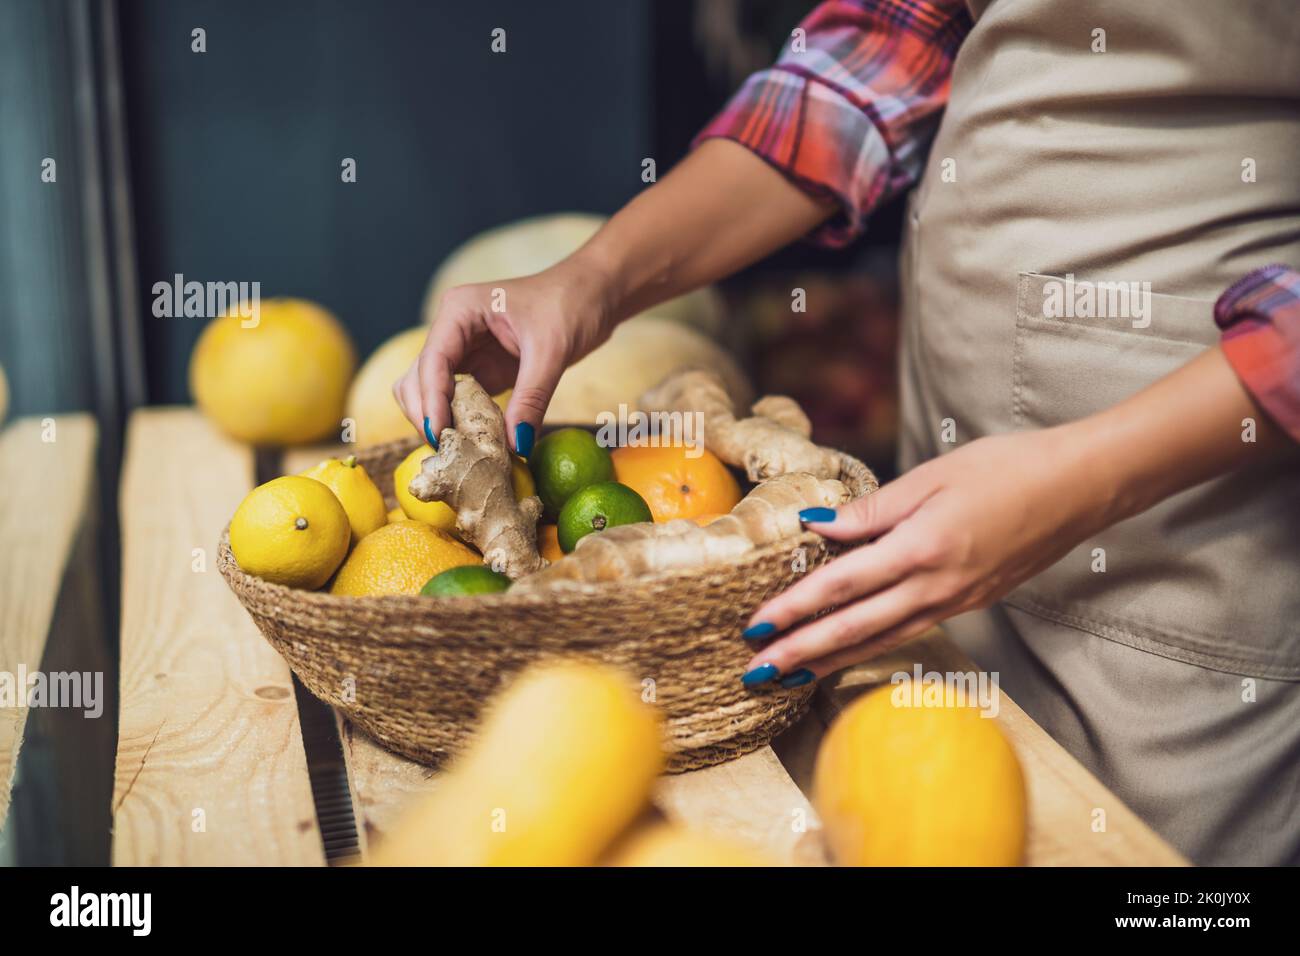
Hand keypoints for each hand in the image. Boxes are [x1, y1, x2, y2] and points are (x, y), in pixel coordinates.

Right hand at [393, 254, 616, 453]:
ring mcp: (464, 351)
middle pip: (419, 379)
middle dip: (428, 414)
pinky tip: (478, 440)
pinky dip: (462, 421)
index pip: (432, 361)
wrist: (595, 294)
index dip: (431, 401)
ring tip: (462, 448)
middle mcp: (453, 330)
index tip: (439, 435)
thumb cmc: (573, 305)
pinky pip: (459, 401)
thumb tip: (516, 445)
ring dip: (441, 420)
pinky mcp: (481, 369)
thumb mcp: (551, 351)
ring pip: (432, 392)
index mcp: (460, 310)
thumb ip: (531, 398)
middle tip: (449, 450)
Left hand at [740, 428, 1107, 686]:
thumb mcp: (931, 476)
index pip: (842, 585)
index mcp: (921, 548)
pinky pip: (909, 632)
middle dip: (802, 652)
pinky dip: (871, 647)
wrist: (1078, 487)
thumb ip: (872, 509)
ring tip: (791, 677)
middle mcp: (936, 586)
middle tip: (757, 671)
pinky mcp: (969, 604)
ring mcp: (955, 601)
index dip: (794, 608)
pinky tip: (849, 652)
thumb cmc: (1006, 468)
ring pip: (881, 639)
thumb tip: (818, 525)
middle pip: (854, 627)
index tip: (757, 625)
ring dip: (832, 660)